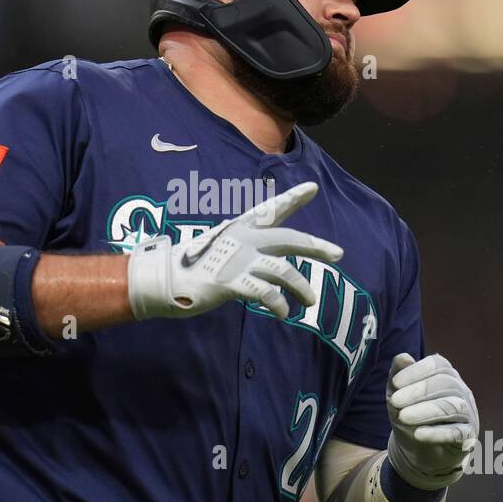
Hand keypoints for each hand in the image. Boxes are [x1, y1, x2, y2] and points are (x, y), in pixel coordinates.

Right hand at [126, 181, 342, 320]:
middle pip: (289, 238)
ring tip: (309, 302)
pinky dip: (279, 305)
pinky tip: (283, 313)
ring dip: (301, 288)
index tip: (312, 188)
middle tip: (339, 254)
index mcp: (239, 229)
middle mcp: (243, 240)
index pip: (271, 210)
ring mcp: (238, 260)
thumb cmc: (192, 267)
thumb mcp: (221, 250)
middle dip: (317, 247)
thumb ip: (246, 253)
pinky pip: (266, 294)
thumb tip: (268, 264)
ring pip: (283, 271)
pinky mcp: (231, 282)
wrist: (163, 280)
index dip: (292, 199)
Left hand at [386, 352, 479, 489]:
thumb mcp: (398, 395)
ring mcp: (467, 414)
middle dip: (419, 391)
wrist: (418, 451)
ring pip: (455, 406)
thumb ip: (398, 375)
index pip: (438, 365)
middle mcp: (461, 392)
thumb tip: (402, 357)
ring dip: (427, 411)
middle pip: (447, 384)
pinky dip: (437, 433)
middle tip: (394, 401)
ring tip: (403, 417)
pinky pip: (458, 433)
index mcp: (446, 376)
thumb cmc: (409, 415)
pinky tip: (418, 434)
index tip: (395, 383)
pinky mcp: (468, 437)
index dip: (417, 371)